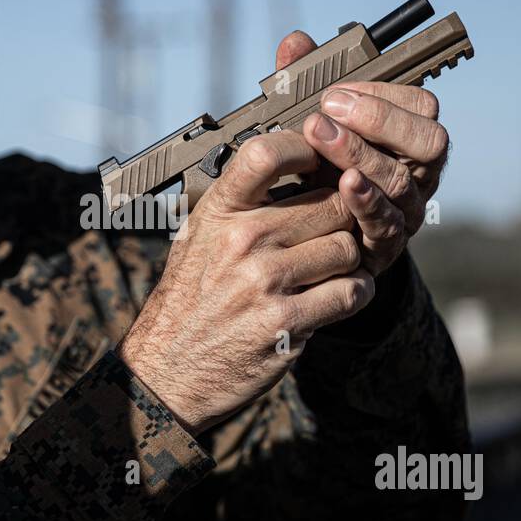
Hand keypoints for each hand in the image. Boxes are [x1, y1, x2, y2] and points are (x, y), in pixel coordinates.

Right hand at [118, 127, 374, 434]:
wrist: (167, 370)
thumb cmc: (190, 300)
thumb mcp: (200, 237)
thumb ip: (243, 202)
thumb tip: (298, 162)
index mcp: (219, 211)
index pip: (267, 152)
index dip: (308, 150)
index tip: (322, 162)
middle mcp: (241, 239)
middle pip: (331, 202)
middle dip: (342, 219)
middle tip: (334, 234)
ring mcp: (264, 280)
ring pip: (347, 247)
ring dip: (350, 262)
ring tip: (330, 272)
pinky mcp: (287, 321)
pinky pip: (352, 291)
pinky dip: (353, 294)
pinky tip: (334, 298)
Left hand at [281, 32, 450, 274]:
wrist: (303, 237)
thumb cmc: (315, 170)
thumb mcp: (310, 125)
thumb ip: (302, 83)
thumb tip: (294, 42)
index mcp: (407, 138)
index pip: (421, 106)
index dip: (382, 94)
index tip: (334, 92)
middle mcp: (418, 173)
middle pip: (430, 142)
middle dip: (380, 121)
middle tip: (329, 108)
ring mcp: (405, 211)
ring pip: (403, 181)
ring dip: (361, 154)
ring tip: (320, 136)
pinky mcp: (384, 246)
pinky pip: (386, 223)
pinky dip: (366, 201)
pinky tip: (343, 184)